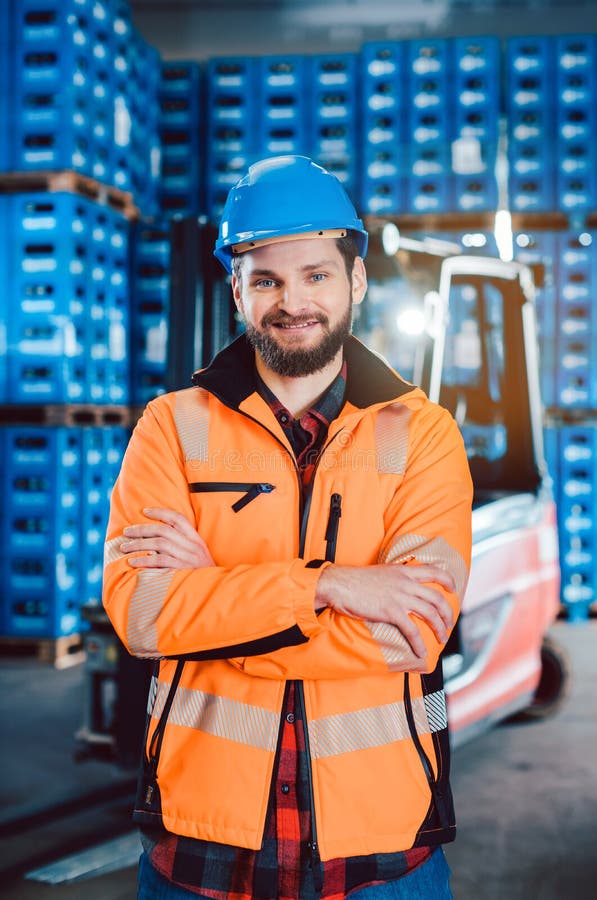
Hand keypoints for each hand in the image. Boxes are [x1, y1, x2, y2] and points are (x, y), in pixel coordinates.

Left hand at [120, 508, 214, 568]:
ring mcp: (188, 558)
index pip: (179, 519)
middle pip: (164, 530)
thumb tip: (158, 539)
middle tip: (127, 532)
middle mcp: (193, 547)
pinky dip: (144, 560)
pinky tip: (133, 562)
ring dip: (139, 544)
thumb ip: (184, 546)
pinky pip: (159, 561)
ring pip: (160, 543)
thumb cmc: (202, 575)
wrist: (215, 592)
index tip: (145, 511)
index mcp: (196, 540)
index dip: (161, 513)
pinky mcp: (182, 571)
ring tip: (125, 547)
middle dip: (142, 529)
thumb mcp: (198, 556)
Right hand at [316, 563, 454, 658]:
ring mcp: (399, 597)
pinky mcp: (391, 611)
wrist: (339, 584)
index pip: (434, 570)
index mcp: (403, 571)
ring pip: (430, 613)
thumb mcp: (380, 573)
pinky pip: (412, 630)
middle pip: (437, 597)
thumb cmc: (355, 581)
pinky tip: (421, 652)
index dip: (448, 580)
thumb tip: (401, 588)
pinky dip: (419, 643)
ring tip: (441, 638)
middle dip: (448, 612)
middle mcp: (405, 582)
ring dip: (439, 628)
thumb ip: (394, 579)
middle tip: (449, 623)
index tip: (454, 588)